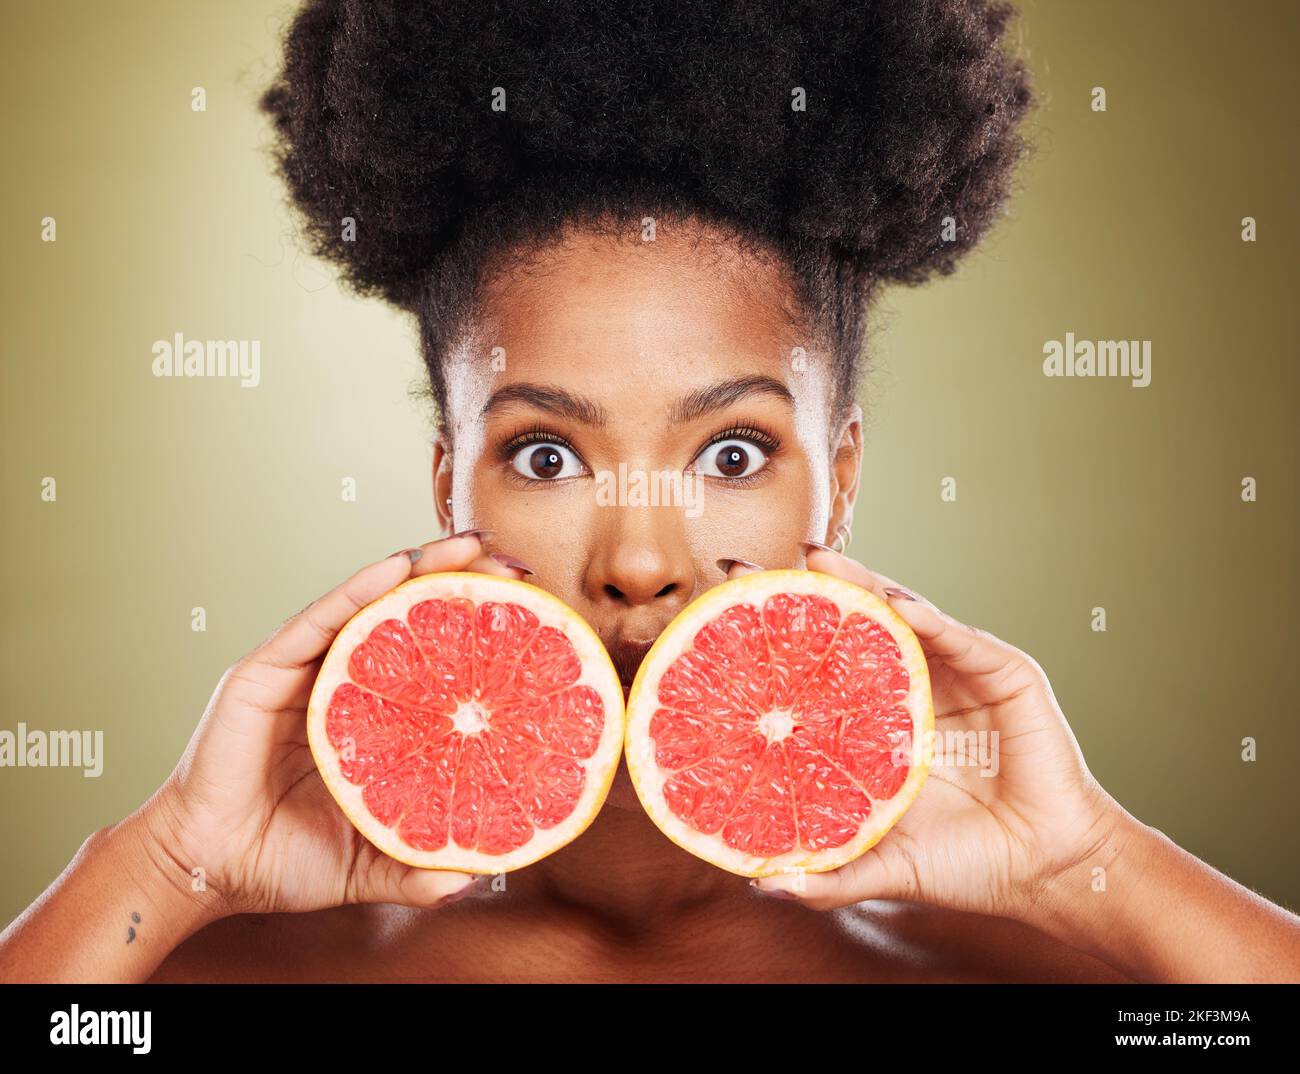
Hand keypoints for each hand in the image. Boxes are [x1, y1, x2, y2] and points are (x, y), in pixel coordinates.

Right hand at [138, 532, 530, 917]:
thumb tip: (474, 879)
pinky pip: (318, 621)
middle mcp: (335, 681)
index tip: (528, 610)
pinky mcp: (263, 671)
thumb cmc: (283, 861)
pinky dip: (359, 590)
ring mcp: (299, 671)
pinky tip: (399, 568)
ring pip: (365, 604)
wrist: (206, 872)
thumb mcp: (369, 865)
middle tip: (511, 565)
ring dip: (418, 568)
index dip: (472, 629)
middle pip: (403, 616)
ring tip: (468, 546)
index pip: (426, 656)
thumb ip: (417, 868)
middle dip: (457, 583)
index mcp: (365, 716)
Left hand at [750, 547, 1123, 922]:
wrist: (1046, 872)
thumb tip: (759, 883)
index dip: (772, 641)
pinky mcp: (1003, 673)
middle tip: (747, 566)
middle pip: (849, 629)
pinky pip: (959, 638)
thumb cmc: (964, 863)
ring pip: (900, 616)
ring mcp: (956, 674)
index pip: (815, 670)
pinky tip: (893, 601)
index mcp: (875, 723)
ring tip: (814, 560)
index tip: (717, 614)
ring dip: (860, 584)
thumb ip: (827, 875)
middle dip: (801, 594)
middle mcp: (909, 687)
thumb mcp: (882, 866)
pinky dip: (926, 617)